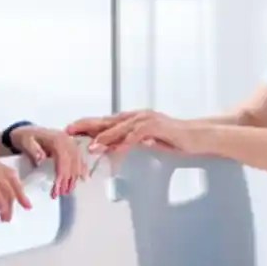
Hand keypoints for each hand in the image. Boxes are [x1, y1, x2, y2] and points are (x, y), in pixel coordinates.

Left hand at [9, 125, 88, 197]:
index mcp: (57, 139)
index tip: (57, 189)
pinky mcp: (70, 146)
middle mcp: (66, 140)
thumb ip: (33, 149)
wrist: (27, 130)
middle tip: (60, 193)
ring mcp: (70, 143)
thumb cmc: (25, 137)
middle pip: (72, 163)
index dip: (61, 176)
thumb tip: (41, 159)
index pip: (63, 159)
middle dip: (67, 180)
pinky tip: (83, 179)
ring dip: (74, 178)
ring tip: (67, 191)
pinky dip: (82, 169)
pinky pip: (79, 158)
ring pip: (77, 162)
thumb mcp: (25, 141)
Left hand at [83, 110, 204, 155]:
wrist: (198, 136)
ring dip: (103, 138)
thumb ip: (133, 142)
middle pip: (107, 120)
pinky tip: (115, 149)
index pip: (106, 122)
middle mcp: (137, 116)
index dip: (88, 125)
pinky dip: (124, 142)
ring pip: (119, 128)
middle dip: (87, 126)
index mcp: (133, 119)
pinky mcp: (156, 126)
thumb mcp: (149, 141)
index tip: (71, 130)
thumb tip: (116, 147)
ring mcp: (146, 119)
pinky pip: (136, 136)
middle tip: (69, 130)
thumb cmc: (175, 139)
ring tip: (90, 147)